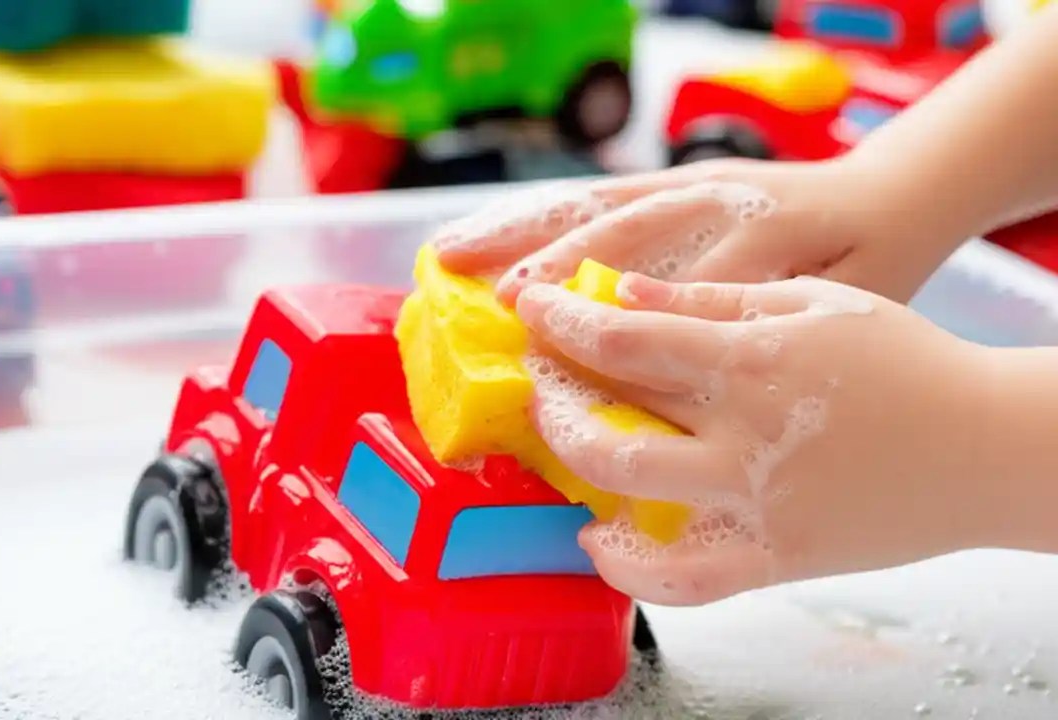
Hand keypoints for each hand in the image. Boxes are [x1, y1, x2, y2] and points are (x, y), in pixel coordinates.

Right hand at [432, 157, 964, 305]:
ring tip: (450, 254)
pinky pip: (593, 200)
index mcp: (768, 228)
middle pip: (623, 227)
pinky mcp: (669, 181)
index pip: (690, 275)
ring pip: (593, 207)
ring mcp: (687, 184)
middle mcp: (717, 197)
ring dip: (519, 230)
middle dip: (557, 264)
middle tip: (501, 305)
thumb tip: (691, 351)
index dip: (634, 313)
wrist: (887, 200)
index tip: (572, 350)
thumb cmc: (865, 266)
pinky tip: (482, 237)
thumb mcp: (843, 305)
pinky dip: (532, 218)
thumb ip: (770, 322)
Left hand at [515, 273, 993, 604]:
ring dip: (572, 461)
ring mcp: (757, 502)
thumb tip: (623, 291)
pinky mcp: (775, 558)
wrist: (987, 447)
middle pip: (606, 419)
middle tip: (538, 375)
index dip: (560, 321)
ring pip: (628, 490)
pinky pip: (681, 579)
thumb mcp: (814, 304)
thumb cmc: (906, 362)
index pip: (622, 338)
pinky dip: (627, 566)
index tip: (530, 308)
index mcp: (753, 358)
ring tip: (558, 439)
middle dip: (549, 395)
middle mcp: (745, 433)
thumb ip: (714, 296)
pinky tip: (598, 536)